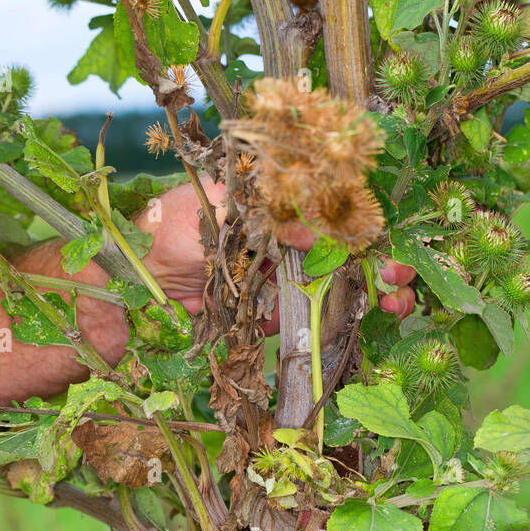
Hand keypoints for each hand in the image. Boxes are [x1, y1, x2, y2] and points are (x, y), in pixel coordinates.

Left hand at [134, 179, 416, 321]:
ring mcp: (278, 279)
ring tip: (396, 304)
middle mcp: (284, 240)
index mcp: (277, 204)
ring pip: (337, 287)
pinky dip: (334, 326)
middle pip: (347, 250)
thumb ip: (267, 220)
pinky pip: (306, 322)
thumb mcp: (218, 211)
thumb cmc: (168, 226)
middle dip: (382, 265)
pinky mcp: (266, 317)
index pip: (335, 209)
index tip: (393, 242)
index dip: (370, 225)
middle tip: (402, 281)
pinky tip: (360, 324)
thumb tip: (314, 234)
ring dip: (371, 296)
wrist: (127, 276)